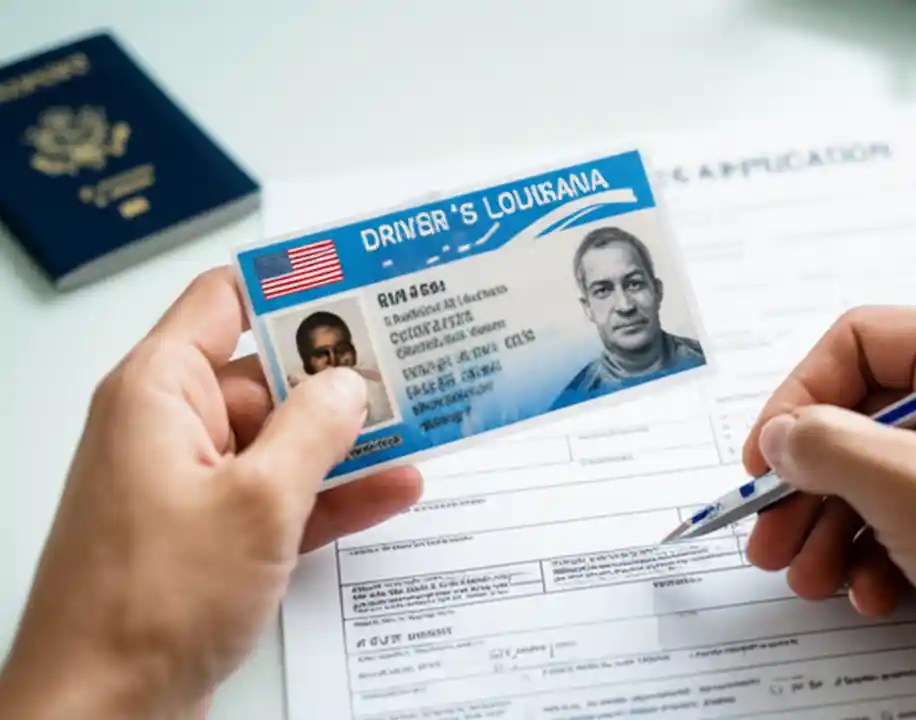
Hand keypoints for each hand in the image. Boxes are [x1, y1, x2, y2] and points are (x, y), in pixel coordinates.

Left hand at [0, 268, 421, 718]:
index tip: (360, 283)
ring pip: (285, 437)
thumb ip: (314, 431)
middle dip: (341, 371)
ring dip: (350, 436)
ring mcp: (195, 482)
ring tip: (424, 417)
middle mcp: (172, 427)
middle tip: (413, 359)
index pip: (228, 302)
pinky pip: (284, 494)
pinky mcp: (213, 532)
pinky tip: (394, 486)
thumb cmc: (148, 603)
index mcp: (160, 392)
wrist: (102, 709)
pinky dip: (335, 491)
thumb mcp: (258, 501)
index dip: (294, 286)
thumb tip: (350, 384)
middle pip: (269, 373)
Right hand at [741, 307, 915, 718]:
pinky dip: (874, 552)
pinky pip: (903, 515)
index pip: (857, 343)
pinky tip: (867, 592)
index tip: (766, 456)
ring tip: (808, 576)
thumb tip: (781, 436)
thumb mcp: (910, 486)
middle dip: (808, 483)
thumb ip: (826, 447)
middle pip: (858, 417)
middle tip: (768, 533)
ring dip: (831, 527)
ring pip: (873, 473)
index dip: (799, 397)